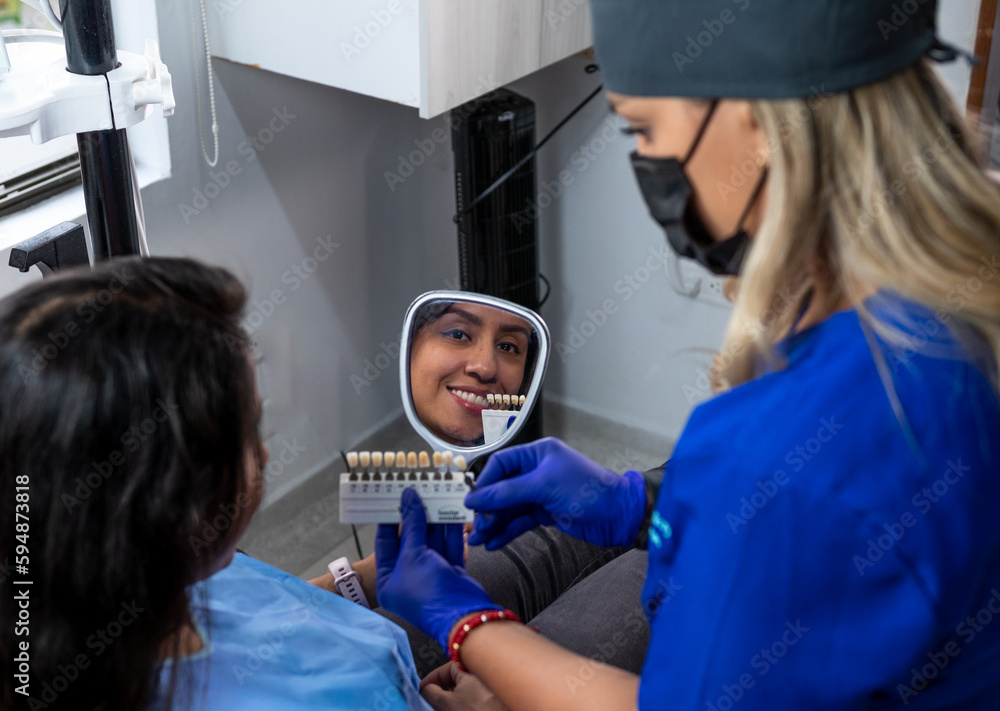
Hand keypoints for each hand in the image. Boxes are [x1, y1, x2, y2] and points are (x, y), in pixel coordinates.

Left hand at [376, 488, 500, 649]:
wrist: (463, 615)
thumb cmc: (429, 593)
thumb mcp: (413, 555)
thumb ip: (412, 525)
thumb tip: (409, 498)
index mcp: (388, 580)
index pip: (385, 543)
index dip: (390, 519)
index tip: (394, 499)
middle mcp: (409, 577)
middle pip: (411, 540)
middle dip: (416, 517)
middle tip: (418, 493)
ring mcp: (431, 575)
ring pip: (432, 541)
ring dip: (435, 520)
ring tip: (436, 496)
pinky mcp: (451, 572)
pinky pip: (448, 546)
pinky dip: (451, 530)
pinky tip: (453, 511)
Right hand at [420, 662, 509, 710]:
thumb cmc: (481, 710)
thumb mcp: (448, 703)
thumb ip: (432, 693)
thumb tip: (425, 688)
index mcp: (470, 665)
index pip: (444, 670)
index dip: (430, 681)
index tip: (422, 691)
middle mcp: (482, 671)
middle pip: (454, 680)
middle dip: (442, 692)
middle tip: (433, 704)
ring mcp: (490, 684)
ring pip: (465, 689)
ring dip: (454, 699)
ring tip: (448, 708)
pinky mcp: (496, 696)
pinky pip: (476, 696)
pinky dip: (467, 702)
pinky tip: (464, 708)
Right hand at [465, 437, 646, 549]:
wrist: (618, 515)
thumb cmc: (586, 490)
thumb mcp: (544, 486)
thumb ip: (507, 492)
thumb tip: (474, 499)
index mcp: (538, 454)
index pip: (501, 465)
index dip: (485, 484)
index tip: (471, 503)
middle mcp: (537, 470)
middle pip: (502, 488)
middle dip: (487, 508)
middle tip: (475, 527)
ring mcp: (541, 493)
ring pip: (510, 507)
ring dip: (494, 523)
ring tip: (479, 540)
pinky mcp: (546, 512)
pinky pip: (521, 520)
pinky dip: (508, 531)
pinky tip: (495, 543)